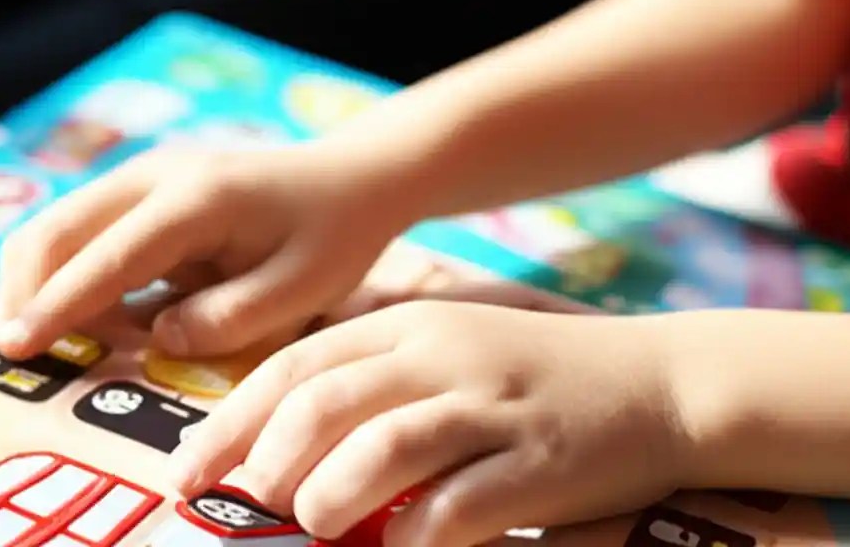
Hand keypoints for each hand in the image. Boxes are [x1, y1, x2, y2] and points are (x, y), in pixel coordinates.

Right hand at [0, 143, 414, 359]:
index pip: (109, 255)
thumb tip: (158, 338)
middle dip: (26, 292)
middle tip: (23, 354)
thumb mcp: (301, 290)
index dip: (58, 303)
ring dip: (44, 286)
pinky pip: (83, 235)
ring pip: (58, 229)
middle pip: (56, 229)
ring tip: (66, 345)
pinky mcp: (140, 194)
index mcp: (198, 201)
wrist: (348, 181)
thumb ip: (229, 319)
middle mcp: (155, 177)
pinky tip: (99, 323)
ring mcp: (142, 179)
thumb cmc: (332, 237)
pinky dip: (71, 277)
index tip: (15, 345)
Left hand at [166, 301, 689, 546]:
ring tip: (312, 521)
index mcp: (410, 325)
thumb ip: (375, 382)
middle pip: (324, 404)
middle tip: (249, 501)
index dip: (231, 421)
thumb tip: (283, 445)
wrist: (661, 381)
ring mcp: (492, 406)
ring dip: (328, 496)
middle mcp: (443, 355)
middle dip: (266, 460)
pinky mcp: (538, 460)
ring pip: (380, 449)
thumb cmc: (534, 377)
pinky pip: (456, 506)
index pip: (296, 366)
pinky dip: (413, 536)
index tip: (188, 472)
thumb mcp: (450, 351)